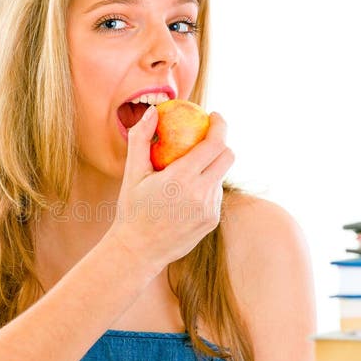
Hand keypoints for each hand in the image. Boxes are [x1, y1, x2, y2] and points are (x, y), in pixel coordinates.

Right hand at [108, 105, 234, 270]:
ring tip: (190, 168)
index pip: (214, 144)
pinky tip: (187, 192)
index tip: (213, 116)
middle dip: (221, 142)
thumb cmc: (132, 208)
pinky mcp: (211, 221)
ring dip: (211, 166)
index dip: (219, 125)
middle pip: (227, 157)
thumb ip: (140, 138)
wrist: (138, 250)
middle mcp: (200, 193)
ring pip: (220, 176)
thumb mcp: (132, 173)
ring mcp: (209, 209)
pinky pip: (215, 195)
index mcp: (181, 178)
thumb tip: (152, 111)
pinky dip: (206, 186)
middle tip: (208, 136)